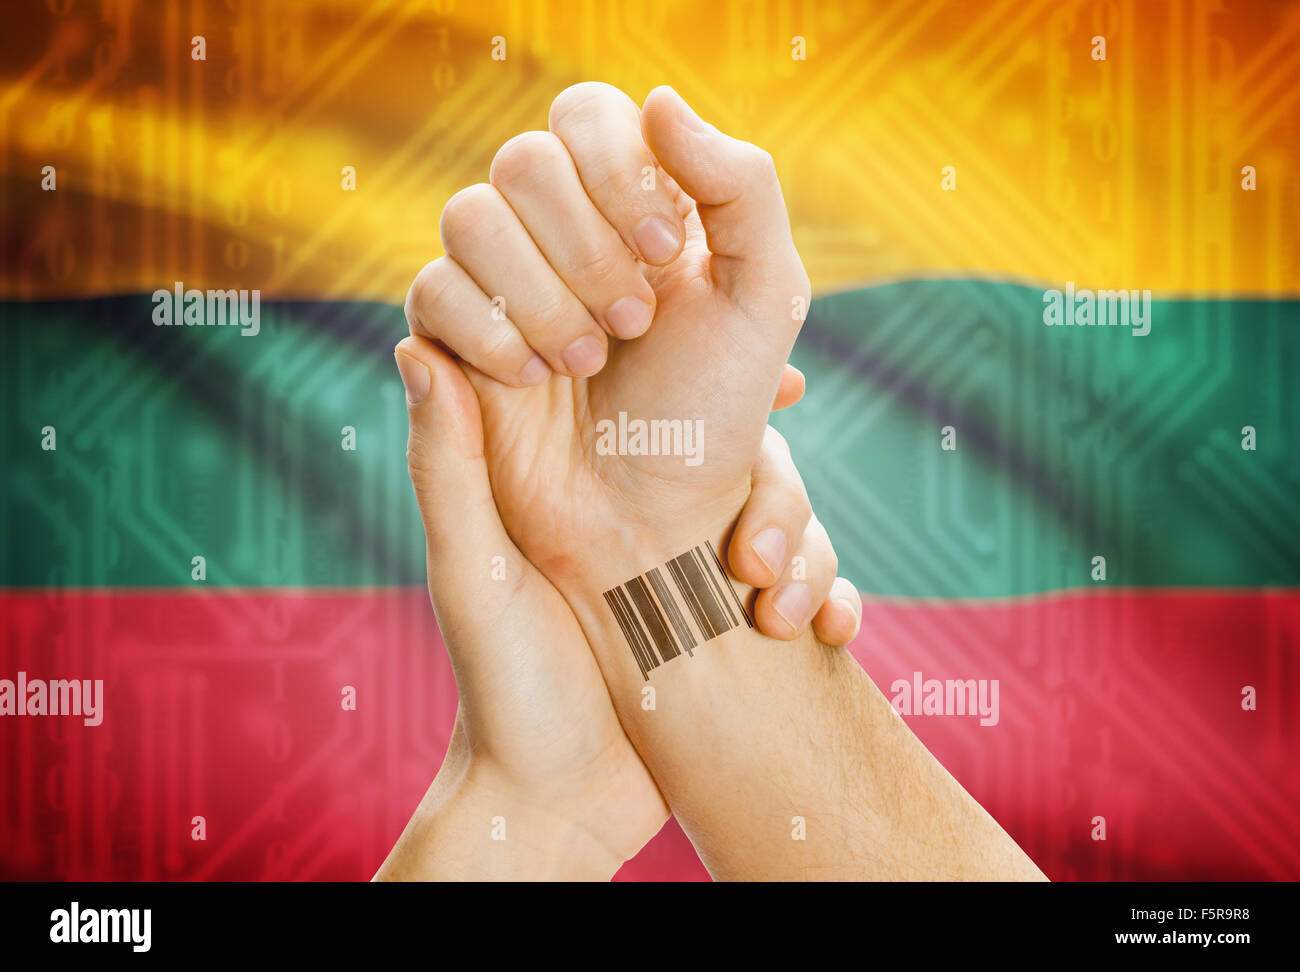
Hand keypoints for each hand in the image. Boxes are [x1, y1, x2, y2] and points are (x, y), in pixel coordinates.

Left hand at [375, 341, 859, 879]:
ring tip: (782, 611)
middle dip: (777, 487)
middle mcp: (644, 511)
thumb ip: (449, 468)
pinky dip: (830, 600)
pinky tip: (830, 632)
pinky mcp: (727, 614)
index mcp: (578, 485)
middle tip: (764, 538)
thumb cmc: (502, 687)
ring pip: (784, 515)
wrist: (558, 803)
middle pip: (742, 451)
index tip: (761, 371)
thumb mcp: (473, 571)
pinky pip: (802, 583)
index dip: (702, 368)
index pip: (649, 395)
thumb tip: (415, 344)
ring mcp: (693, 563)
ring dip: (808, 553)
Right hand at [404, 84, 809, 613]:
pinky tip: (536, 380)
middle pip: (524, 160)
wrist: (656, 522)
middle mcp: (560, 234)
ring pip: (468, 217)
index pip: (589, 114)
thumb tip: (655, 99)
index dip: (618, 171)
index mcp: (633, 205)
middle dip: (584, 247)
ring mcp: (501, 284)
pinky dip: (490, 334)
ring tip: (587, 363)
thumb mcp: (765, 299)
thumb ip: (740, 185)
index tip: (667, 254)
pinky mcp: (454, 339)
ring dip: (540, 294)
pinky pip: (431, 290)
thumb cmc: (716, 415)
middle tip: (633, 324)